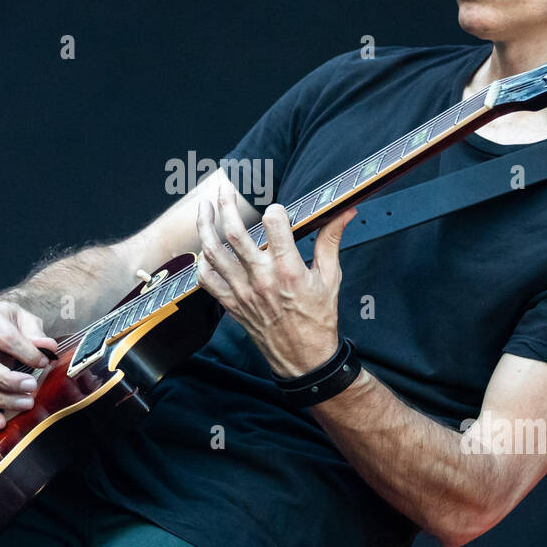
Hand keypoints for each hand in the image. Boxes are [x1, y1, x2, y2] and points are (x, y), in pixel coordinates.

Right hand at [0, 297, 57, 429]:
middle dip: (8, 381)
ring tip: (27, 404)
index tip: (45, 362)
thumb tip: (48, 348)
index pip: (5, 338)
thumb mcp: (26, 319)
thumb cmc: (12, 323)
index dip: (26, 352)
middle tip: (32, 387)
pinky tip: (1, 423)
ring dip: (1, 400)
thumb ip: (36, 333)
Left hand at [195, 184, 354, 377]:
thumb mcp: (331, 277)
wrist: (304, 358)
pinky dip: (202, 262)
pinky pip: (207, 280)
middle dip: (226, 205)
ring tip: (204, 207)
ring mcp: (242, 292)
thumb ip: (331, 241)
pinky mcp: (231, 304)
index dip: (274, 209)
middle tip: (224, 188)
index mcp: (288, 270)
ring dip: (205, 226)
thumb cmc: (319, 317)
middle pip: (235, 233)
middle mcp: (262, 279)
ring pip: (214, 252)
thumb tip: (344, 212)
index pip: (273, 224)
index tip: (275, 208)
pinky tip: (205, 248)